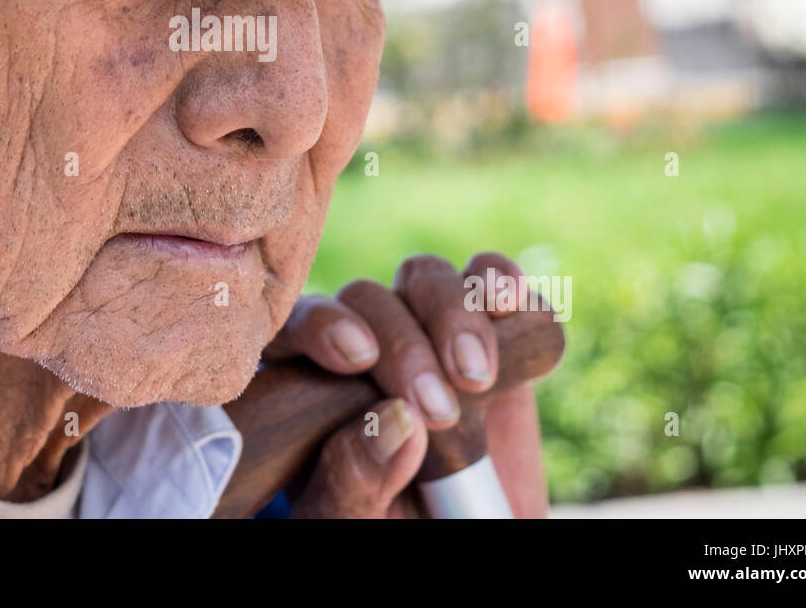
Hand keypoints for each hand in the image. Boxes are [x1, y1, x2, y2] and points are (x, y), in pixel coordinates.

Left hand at [262, 251, 547, 517]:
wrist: (448, 529)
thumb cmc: (379, 522)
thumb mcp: (348, 518)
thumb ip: (352, 479)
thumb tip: (393, 422)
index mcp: (308, 380)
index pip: (295, 324)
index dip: (322, 324)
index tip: (357, 358)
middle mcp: (361, 340)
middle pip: (367, 298)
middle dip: (404, 346)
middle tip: (437, 410)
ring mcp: (423, 328)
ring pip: (423, 277)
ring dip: (452, 313)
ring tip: (475, 377)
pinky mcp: (484, 331)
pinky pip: (487, 279)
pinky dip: (498, 280)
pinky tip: (510, 305)